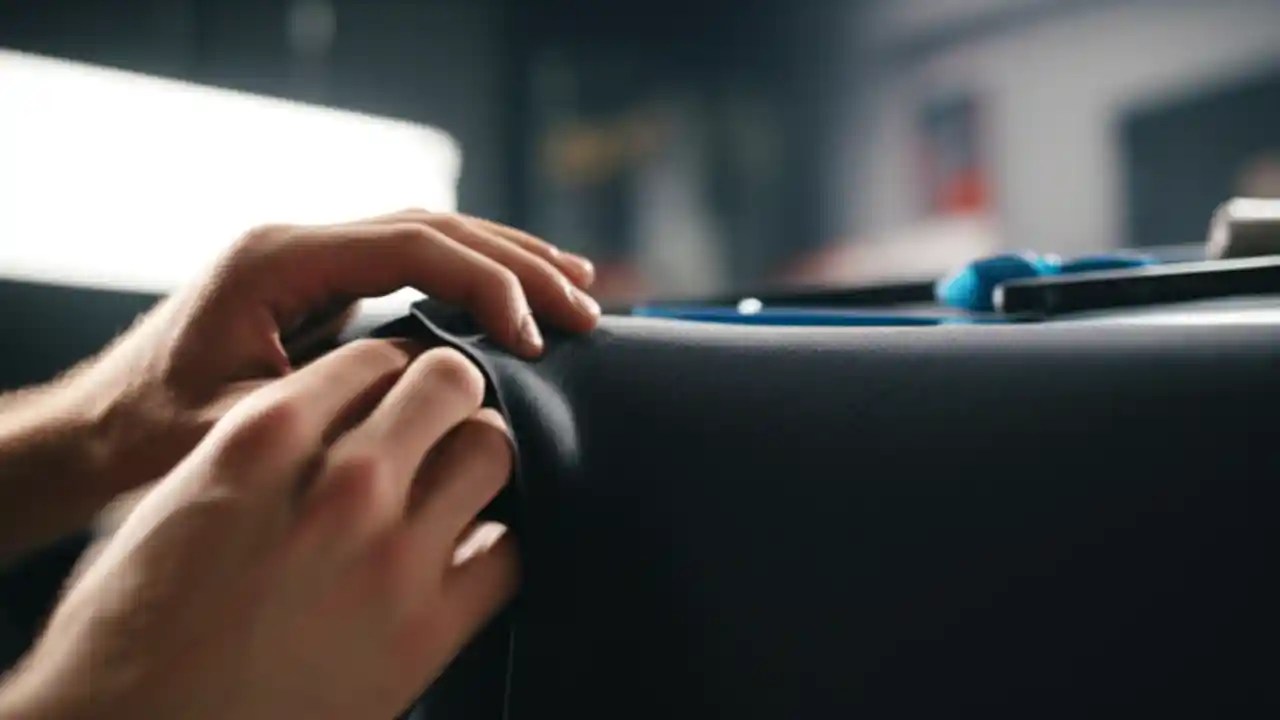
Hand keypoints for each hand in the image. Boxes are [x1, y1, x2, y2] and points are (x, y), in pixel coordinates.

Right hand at [0, 340, 518, 718]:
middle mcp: (342, 483)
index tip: (394, 388)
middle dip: (446, 393)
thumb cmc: (128, 632)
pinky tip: (464, 550)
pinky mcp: (430, 631)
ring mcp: (395, 557)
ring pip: (491, 452)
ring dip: (477, 457)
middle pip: (448, 384)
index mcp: (262, 439)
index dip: (390, 368)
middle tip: (437, 418)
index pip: (373, 357)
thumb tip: (309, 418)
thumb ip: (248, 449)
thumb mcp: (166, 505)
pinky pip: (506, 551)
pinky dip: (492, 543)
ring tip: (456, 478)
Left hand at [62, 211, 595, 523]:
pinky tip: (518, 295)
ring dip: (510, 261)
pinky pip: (417, 262)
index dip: (487, 284)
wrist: (107, 425)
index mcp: (280, 260)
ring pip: (434, 235)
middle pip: (436, 227)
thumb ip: (338, 396)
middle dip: (518, 266)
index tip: (535, 337)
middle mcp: (301, 242)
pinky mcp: (326, 281)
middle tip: (585, 308)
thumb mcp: (243, 424)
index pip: (413, 245)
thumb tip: (440, 383)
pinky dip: (476, 276)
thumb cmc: (158, 433)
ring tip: (578, 289)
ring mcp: (314, 256)